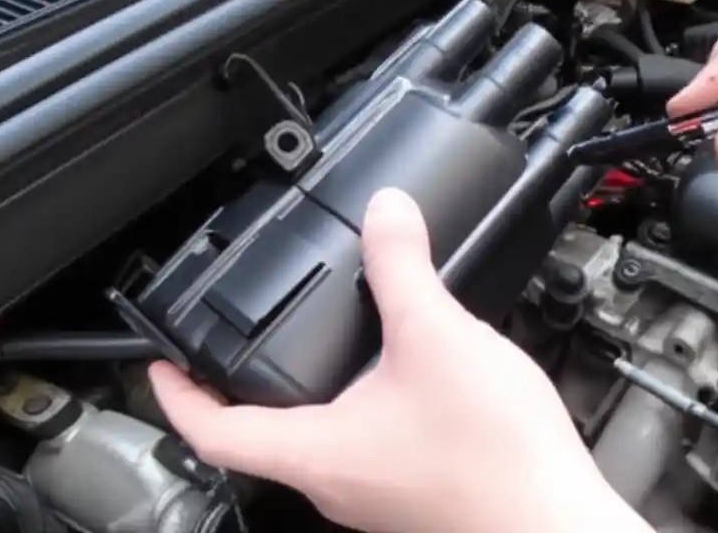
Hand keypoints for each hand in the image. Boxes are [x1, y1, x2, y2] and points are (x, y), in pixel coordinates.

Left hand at [149, 188, 650, 532]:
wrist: (558, 526)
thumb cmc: (497, 460)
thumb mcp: (438, 338)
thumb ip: (402, 269)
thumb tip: (384, 215)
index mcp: (319, 452)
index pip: (212, 431)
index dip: (176, 393)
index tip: (159, 363)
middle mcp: (337, 485)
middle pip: (262, 440)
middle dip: (243, 390)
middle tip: (232, 348)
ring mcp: (377, 495)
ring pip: (320, 445)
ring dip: (308, 398)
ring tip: (318, 350)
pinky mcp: (416, 496)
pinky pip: (369, 450)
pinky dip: (361, 411)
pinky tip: (401, 381)